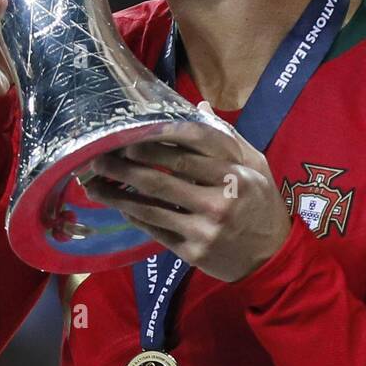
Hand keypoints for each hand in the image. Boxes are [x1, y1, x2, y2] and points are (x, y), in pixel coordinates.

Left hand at [85, 102, 293, 281]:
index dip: (155, 140)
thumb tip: (199, 108)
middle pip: (162, 178)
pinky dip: (134, 216)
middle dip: (126, 166)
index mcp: (235, 173)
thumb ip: (228, 138)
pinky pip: (156, 230)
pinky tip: (118, 205)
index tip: (130, 133)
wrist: (272, 257)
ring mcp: (204, 228)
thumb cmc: (262, 204)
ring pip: (152, 207)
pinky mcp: (192, 251)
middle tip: (99, 155)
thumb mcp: (256, 166)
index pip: (189, 150)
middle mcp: (219, 200)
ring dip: (118, 194)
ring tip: (93, 184)